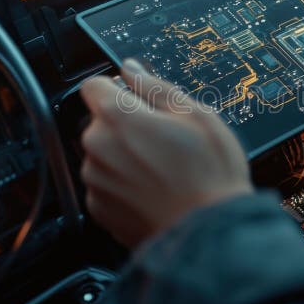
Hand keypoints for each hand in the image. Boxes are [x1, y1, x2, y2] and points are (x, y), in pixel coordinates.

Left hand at [79, 59, 252, 246]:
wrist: (209, 234)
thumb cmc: (210, 176)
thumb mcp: (197, 115)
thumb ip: (156, 87)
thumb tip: (132, 70)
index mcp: (118, 118)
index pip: (93, 85)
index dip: (118, 89)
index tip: (137, 100)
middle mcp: (98, 148)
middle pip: (100, 122)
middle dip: (125, 125)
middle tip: (164, 140)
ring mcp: (96, 181)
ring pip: (104, 154)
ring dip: (124, 156)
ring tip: (163, 169)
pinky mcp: (99, 209)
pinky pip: (106, 185)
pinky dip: (124, 184)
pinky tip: (154, 190)